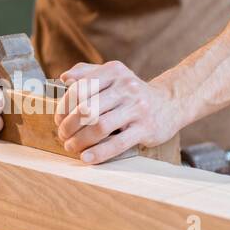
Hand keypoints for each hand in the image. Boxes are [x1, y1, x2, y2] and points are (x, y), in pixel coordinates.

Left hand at [55, 61, 182, 163]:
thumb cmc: (133, 93)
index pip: (80, 89)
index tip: (59, 119)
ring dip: (80, 140)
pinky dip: (99, 153)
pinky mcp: (146, 129)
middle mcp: (126, 87)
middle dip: (69, 126)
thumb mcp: (113, 76)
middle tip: (63, 135)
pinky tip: (87, 158)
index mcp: (114, 72)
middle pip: (87, 109)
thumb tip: (64, 78)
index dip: (64, 107)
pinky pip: (118, 143)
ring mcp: (137, 108)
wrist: (170, 103)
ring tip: (71, 147)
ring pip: (100, 127)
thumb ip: (87, 73)